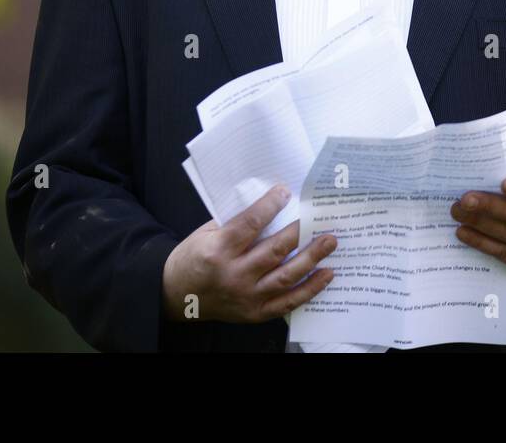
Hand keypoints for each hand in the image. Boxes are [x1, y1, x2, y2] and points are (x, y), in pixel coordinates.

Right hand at [161, 184, 336, 323]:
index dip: (269, 206)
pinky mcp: (255, 312)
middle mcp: (234, 275)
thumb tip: (270, 204)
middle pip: (274, 250)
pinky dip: (309, 289)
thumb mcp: (206, 234)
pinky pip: (287, 302)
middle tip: (321, 218)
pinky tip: (326, 274)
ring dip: (312, 258)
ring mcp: (246, 296)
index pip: (249, 224)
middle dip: (300, 232)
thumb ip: (235, 223)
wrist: (176, 295)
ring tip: (330, 242)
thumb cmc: (194, 257)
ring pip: (285, 277)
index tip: (286, 192)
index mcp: (218, 250)